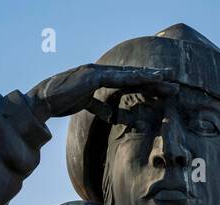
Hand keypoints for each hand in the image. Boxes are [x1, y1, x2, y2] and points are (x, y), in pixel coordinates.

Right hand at [24, 64, 178, 123]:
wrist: (44, 99)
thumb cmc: (63, 101)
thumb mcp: (88, 106)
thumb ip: (102, 108)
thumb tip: (113, 116)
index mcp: (103, 79)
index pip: (130, 81)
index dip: (149, 85)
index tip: (166, 89)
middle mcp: (102, 72)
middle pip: (134, 76)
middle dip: (155, 80)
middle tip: (175, 84)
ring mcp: (98, 72)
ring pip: (129, 74)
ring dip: (149, 77)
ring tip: (167, 80)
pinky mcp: (92, 76)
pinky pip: (117, 78)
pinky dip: (132, 78)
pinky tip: (147, 79)